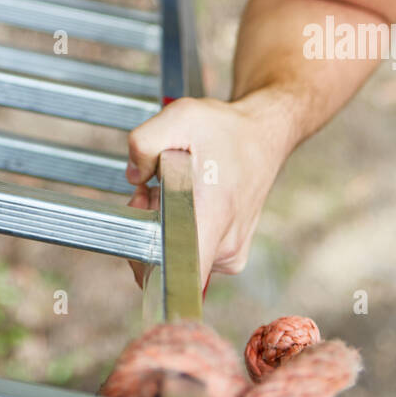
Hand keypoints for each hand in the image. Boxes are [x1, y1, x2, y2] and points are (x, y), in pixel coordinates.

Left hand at [125, 93, 292, 289]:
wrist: (263, 135)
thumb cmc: (226, 129)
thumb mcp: (178, 117)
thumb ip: (143, 143)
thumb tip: (132, 176)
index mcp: (214, 219)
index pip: (180, 279)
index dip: (148, 267)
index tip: (143, 230)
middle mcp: (226, 247)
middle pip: (165, 259)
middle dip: (147, 223)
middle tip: (152, 188)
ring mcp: (231, 254)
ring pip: (176, 253)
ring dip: (161, 222)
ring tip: (172, 187)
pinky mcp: (231, 252)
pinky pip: (190, 249)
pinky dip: (178, 227)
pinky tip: (183, 198)